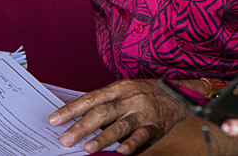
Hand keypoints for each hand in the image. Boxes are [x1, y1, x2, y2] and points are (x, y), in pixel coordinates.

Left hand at [48, 78, 202, 153]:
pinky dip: (132, 144)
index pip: (91, 99)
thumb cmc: (148, 93)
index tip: (54, 120)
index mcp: (119, 88)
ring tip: (88, 148)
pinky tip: (121, 152)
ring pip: (120, 126)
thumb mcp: (127, 91)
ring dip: (103, 138)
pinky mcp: (156, 126)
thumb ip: (107, 103)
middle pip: (102, 112)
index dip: (72, 109)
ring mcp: (143, 113)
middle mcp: (130, 99)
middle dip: (81, 126)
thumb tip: (80, 119)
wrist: (182, 93)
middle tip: (65, 139)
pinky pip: (142, 136)